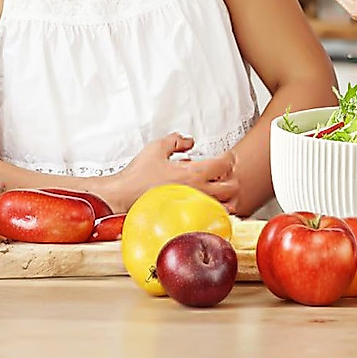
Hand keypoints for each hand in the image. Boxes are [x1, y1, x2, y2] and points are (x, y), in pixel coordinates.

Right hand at [107, 132, 239, 212]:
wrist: (124, 196)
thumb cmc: (138, 176)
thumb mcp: (156, 147)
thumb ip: (176, 140)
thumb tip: (189, 142)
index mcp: (192, 173)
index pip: (224, 165)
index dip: (228, 158)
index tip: (226, 156)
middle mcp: (197, 191)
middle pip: (232, 187)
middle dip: (232, 178)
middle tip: (224, 173)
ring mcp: (194, 207)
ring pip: (226, 205)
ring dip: (226, 196)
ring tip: (218, 188)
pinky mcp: (188, 218)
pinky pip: (212, 217)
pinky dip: (216, 210)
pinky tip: (208, 203)